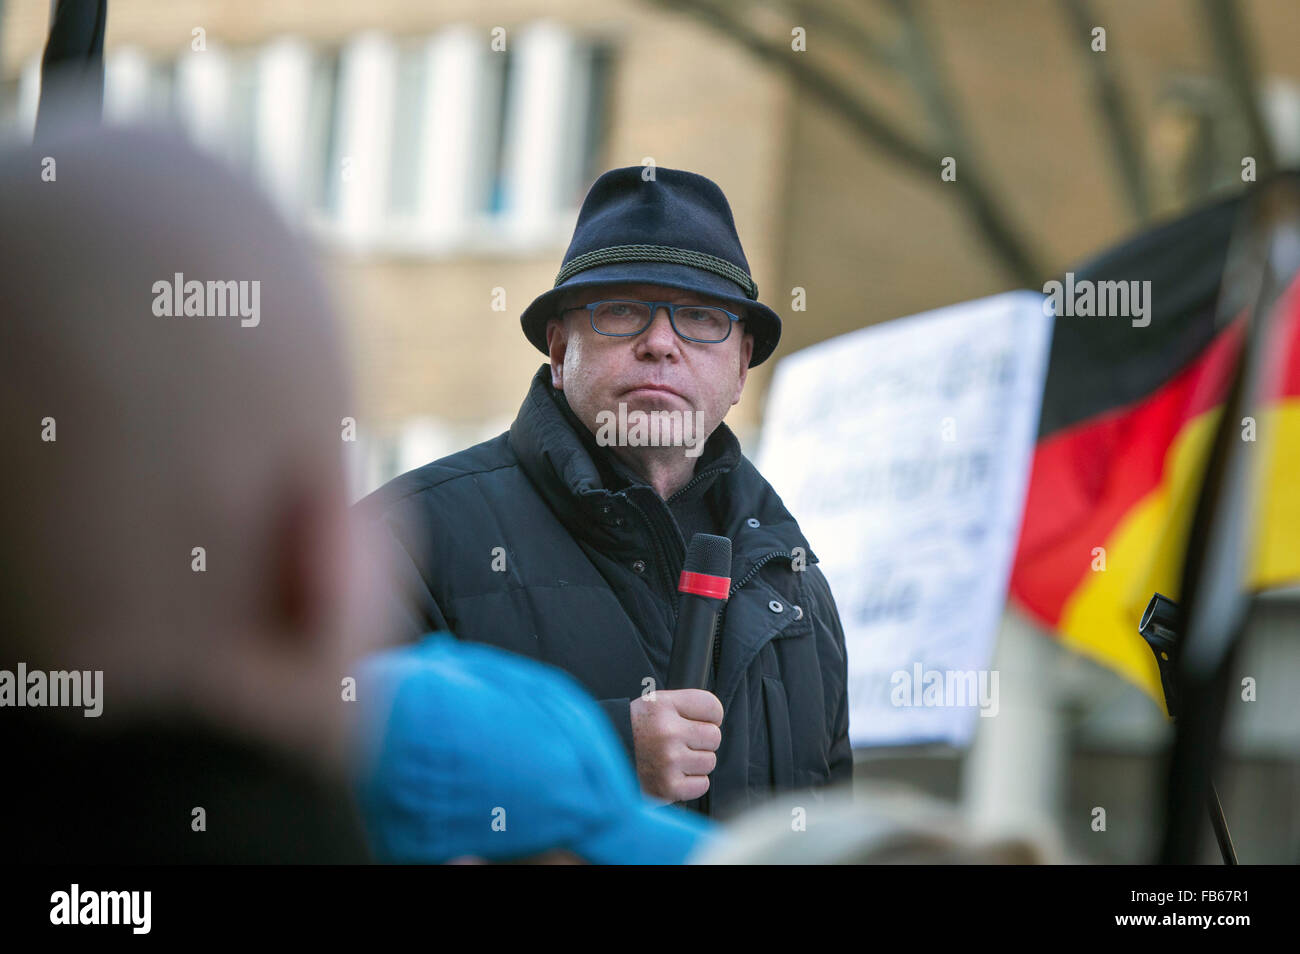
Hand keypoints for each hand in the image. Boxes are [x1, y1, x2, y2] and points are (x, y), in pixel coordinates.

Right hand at [629, 688, 722, 802]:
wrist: (603, 761)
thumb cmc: (633, 732)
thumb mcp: (652, 704)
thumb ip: (683, 706)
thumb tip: (716, 719)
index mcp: (662, 706)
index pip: (712, 706)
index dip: (710, 716)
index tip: (699, 722)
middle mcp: (667, 731)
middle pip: (714, 736)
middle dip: (701, 741)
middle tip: (681, 743)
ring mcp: (668, 761)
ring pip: (709, 761)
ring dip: (695, 763)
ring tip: (673, 760)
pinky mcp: (668, 787)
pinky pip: (702, 784)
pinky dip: (690, 783)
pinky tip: (673, 775)